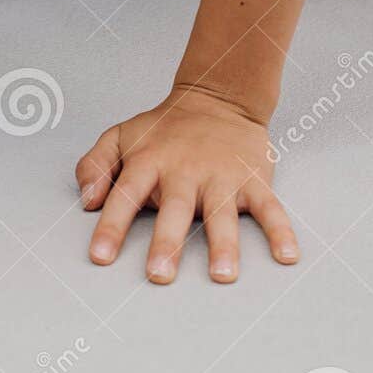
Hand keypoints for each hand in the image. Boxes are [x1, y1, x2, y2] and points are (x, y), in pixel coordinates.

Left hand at [74, 87, 298, 284]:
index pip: (125, 195)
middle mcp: (186, 171)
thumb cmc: (163, 130)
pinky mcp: (253, 180)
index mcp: (149, 162)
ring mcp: (222, 177)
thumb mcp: (119, 137)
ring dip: (223, 244)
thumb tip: (86, 201)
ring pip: (222, 213)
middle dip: (167, 242)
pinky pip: (270, 208)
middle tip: (159, 274)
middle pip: (175, 210)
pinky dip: (281, 231)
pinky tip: (286, 256)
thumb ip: (95, 166)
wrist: (218, 97)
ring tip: (222, 275)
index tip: (101, 256)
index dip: (112, 226)